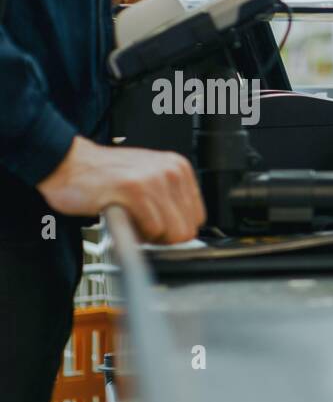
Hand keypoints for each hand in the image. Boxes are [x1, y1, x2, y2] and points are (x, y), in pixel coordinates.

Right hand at [37, 137, 205, 243]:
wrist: (66, 163)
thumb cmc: (104, 176)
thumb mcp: (149, 178)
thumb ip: (170, 199)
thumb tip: (186, 229)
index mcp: (179, 168)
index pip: (197, 218)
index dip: (175, 229)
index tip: (157, 227)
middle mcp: (171, 171)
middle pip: (187, 229)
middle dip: (164, 238)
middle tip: (142, 228)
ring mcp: (154, 179)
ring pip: (172, 233)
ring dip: (149, 237)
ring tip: (130, 222)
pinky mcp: (134, 190)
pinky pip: (151, 230)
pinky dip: (136, 235)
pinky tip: (123, 220)